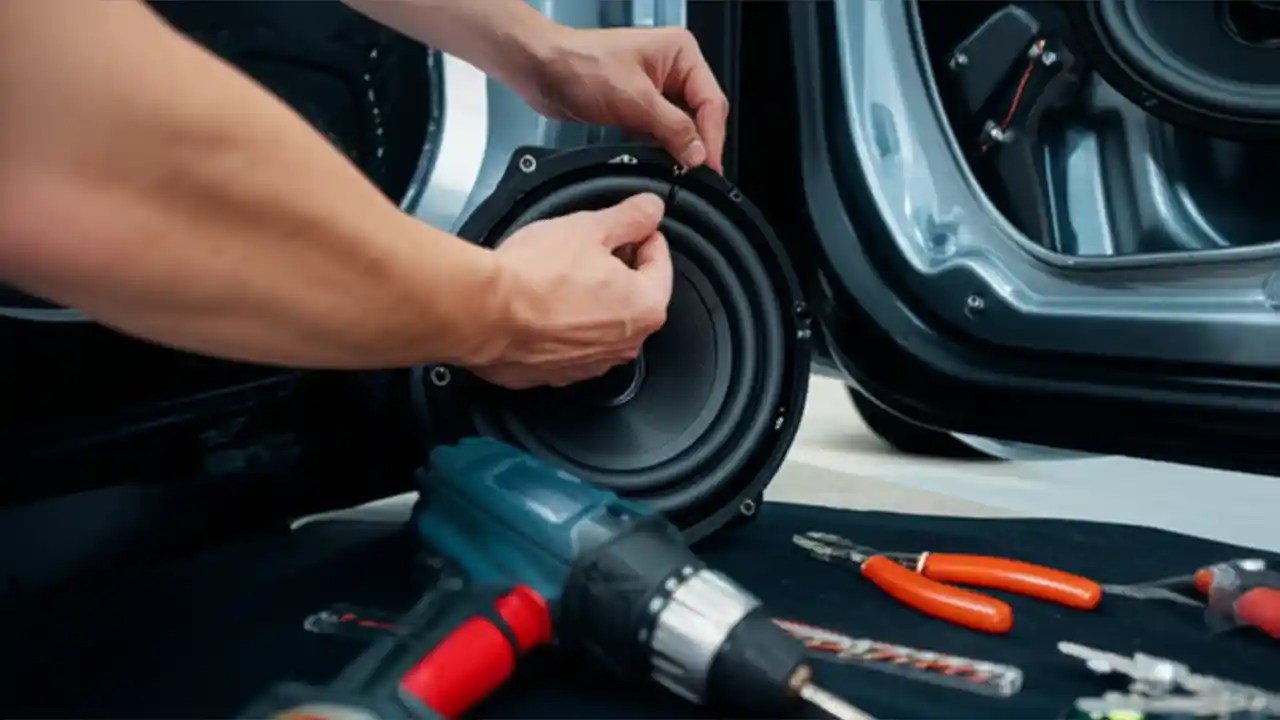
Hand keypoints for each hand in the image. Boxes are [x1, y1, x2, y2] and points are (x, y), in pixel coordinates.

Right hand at [469, 193, 673, 389]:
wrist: (484, 314)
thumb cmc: (535, 276)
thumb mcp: (589, 228)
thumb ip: (630, 217)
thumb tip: (650, 209)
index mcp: (646, 307)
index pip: (661, 264)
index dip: (645, 237)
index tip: (633, 226)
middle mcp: (626, 344)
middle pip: (634, 295)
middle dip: (618, 268)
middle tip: (590, 246)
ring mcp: (592, 364)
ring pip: (602, 321)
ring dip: (590, 297)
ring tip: (560, 273)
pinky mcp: (558, 374)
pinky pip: (571, 342)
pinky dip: (564, 323)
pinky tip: (543, 302)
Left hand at [519, 27, 729, 172]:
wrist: (542, 70)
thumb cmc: (580, 65)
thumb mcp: (634, 99)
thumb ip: (672, 128)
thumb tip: (698, 154)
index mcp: (681, 52)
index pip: (711, 100)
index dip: (712, 137)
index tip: (708, 167)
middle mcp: (673, 67)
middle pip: (701, 114)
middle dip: (698, 144)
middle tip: (696, 175)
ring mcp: (657, 87)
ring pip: (682, 125)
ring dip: (680, 147)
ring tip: (680, 173)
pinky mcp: (640, 105)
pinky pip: (661, 130)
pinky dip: (661, 147)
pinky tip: (660, 163)